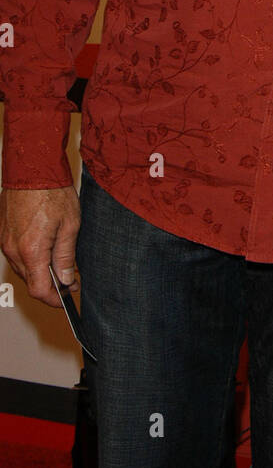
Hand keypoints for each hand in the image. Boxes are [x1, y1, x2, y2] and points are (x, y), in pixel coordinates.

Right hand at [0, 186, 80, 306]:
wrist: (32, 168)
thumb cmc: (52, 192)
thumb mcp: (70, 225)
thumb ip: (66, 255)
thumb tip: (65, 279)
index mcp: (31, 250)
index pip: (40, 290)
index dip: (56, 299)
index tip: (68, 297)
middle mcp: (13, 249)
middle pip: (31, 281)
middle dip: (51, 284)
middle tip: (71, 278)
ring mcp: (5, 241)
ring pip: (23, 269)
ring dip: (41, 271)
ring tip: (61, 262)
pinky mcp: (3, 233)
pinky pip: (17, 255)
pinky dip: (31, 258)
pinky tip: (46, 248)